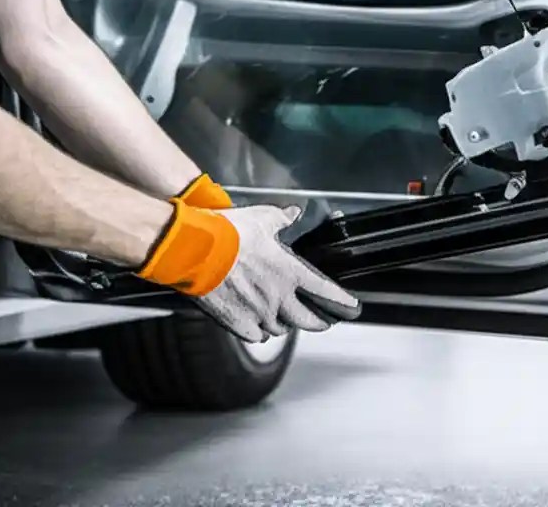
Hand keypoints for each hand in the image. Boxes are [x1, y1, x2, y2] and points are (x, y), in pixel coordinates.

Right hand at [194, 205, 361, 342]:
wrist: (196, 250)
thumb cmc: (230, 232)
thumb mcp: (262, 218)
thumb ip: (282, 219)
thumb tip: (294, 213)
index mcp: (290, 273)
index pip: (325, 292)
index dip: (342, 302)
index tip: (352, 308)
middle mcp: (278, 297)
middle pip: (307, 321)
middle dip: (318, 323)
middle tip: (322, 322)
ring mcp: (258, 313)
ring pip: (279, 328)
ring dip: (283, 323)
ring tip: (283, 318)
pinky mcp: (237, 323)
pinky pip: (256, 335)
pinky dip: (259, 331)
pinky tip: (257, 325)